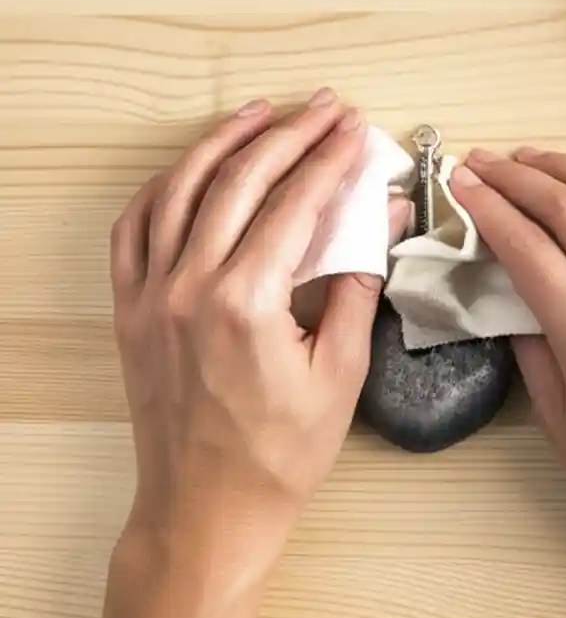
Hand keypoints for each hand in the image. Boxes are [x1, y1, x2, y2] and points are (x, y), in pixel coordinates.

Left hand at [96, 89, 409, 617]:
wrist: (207, 508)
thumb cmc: (279, 455)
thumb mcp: (340, 374)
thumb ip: (359, 287)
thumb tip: (383, 221)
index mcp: (245, 303)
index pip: (295, 205)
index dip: (331, 160)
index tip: (358, 131)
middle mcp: (188, 287)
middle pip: (240, 181)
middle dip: (289, 135)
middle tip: (327, 108)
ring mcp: (150, 295)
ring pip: (181, 190)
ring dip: (224, 143)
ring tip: (263, 114)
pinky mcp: (130, 309)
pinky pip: (136, 226)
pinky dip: (167, 187)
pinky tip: (195, 168)